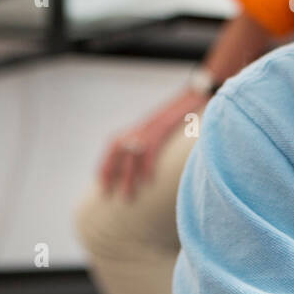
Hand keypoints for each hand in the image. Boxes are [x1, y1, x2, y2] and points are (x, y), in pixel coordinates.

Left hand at [98, 86, 208, 200]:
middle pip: (117, 152)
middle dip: (109, 173)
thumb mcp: (158, 130)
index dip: (104, 165)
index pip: (111, 148)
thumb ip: (148, 143)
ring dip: (129, 178)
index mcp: (134, 128)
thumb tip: (140, 165)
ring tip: (127, 198)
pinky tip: (148, 183)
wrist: (193, 95)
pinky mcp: (161, 130)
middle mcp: (137, 128)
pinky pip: (150, 152)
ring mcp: (148, 129)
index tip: (100, 182)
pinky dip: (148, 168)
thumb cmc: (178, 115)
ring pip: (132, 156)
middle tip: (106, 194)